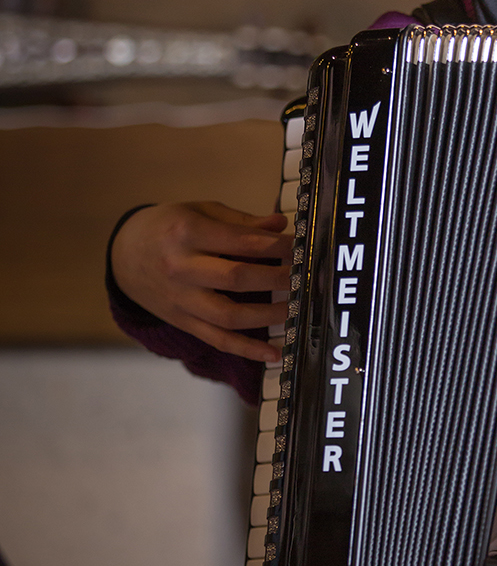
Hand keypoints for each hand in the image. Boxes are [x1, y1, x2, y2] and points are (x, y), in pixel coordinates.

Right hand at [110, 201, 293, 363]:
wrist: (124, 254)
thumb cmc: (168, 227)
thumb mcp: (200, 211)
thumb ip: (240, 222)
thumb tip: (279, 225)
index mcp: (187, 232)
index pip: (241, 242)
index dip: (276, 247)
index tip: (300, 248)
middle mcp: (181, 267)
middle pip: (236, 278)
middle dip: (277, 279)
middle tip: (303, 277)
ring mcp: (181, 299)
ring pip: (228, 315)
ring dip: (267, 316)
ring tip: (294, 309)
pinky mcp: (182, 321)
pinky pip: (217, 339)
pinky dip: (247, 349)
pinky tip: (273, 353)